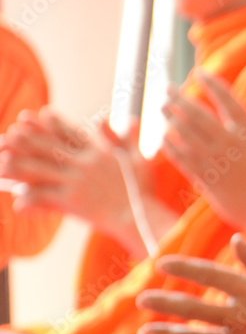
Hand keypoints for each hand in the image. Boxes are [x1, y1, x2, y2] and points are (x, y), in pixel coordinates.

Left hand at [0, 109, 159, 255]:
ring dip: (17, 167)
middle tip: (7, 135)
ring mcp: (75, 182)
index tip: (34, 116)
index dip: (49, 123)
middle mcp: (82, 164)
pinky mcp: (72, 201)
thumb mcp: (140, 159)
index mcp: (97, 153)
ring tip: (1, 166)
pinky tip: (18, 204)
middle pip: (46, 147)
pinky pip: (44, 198)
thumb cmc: (143, 191)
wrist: (142, 217)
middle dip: (24, 140)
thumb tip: (130, 119)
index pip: (69, 132)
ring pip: (38, 170)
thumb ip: (130, 138)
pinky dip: (29, 200)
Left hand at [162, 72, 245, 242]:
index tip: (200, 74)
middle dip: (180, 99)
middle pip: (197, 114)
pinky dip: (172, 147)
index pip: (226, 99)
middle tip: (168, 89)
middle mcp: (228, 143)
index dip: (211, 83)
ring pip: (185, 134)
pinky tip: (165, 139)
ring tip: (163, 109)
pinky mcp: (206, 180)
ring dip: (172, 119)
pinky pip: (183, 160)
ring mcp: (215, 162)